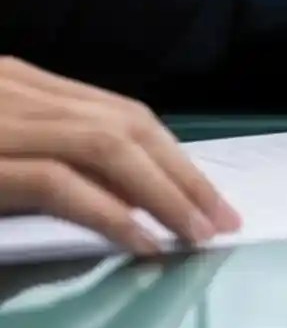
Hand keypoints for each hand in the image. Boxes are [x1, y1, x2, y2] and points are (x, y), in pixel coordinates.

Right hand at [0, 58, 240, 254]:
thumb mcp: (7, 161)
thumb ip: (64, 169)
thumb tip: (136, 204)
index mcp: (25, 86)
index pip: (121, 115)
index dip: (172, 156)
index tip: (210, 198)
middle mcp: (17, 89)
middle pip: (127, 125)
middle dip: (183, 175)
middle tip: (223, 219)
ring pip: (106, 146)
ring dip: (163, 193)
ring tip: (196, 234)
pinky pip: (58, 183)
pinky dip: (109, 214)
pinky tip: (143, 242)